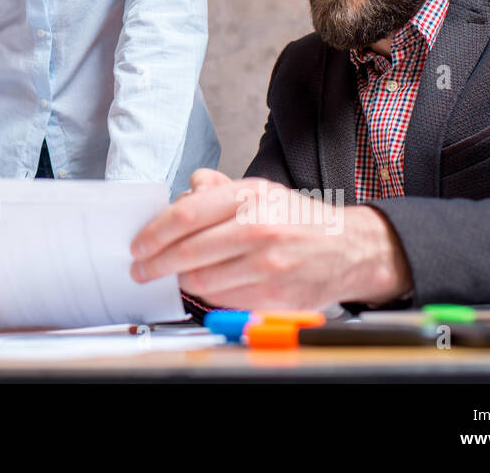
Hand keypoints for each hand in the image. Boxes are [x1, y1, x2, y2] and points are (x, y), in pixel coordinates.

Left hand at [130, 177, 409, 308]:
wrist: (350, 247)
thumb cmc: (298, 219)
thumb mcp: (259, 190)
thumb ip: (217, 189)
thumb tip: (185, 191)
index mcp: (250, 197)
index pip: (186, 215)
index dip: (155, 233)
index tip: (139, 245)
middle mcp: (258, 229)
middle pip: (188, 252)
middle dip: (155, 264)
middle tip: (142, 269)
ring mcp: (266, 265)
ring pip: (201, 280)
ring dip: (181, 280)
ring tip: (176, 275)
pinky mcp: (273, 296)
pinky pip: (223, 299)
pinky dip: (209, 294)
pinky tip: (208, 284)